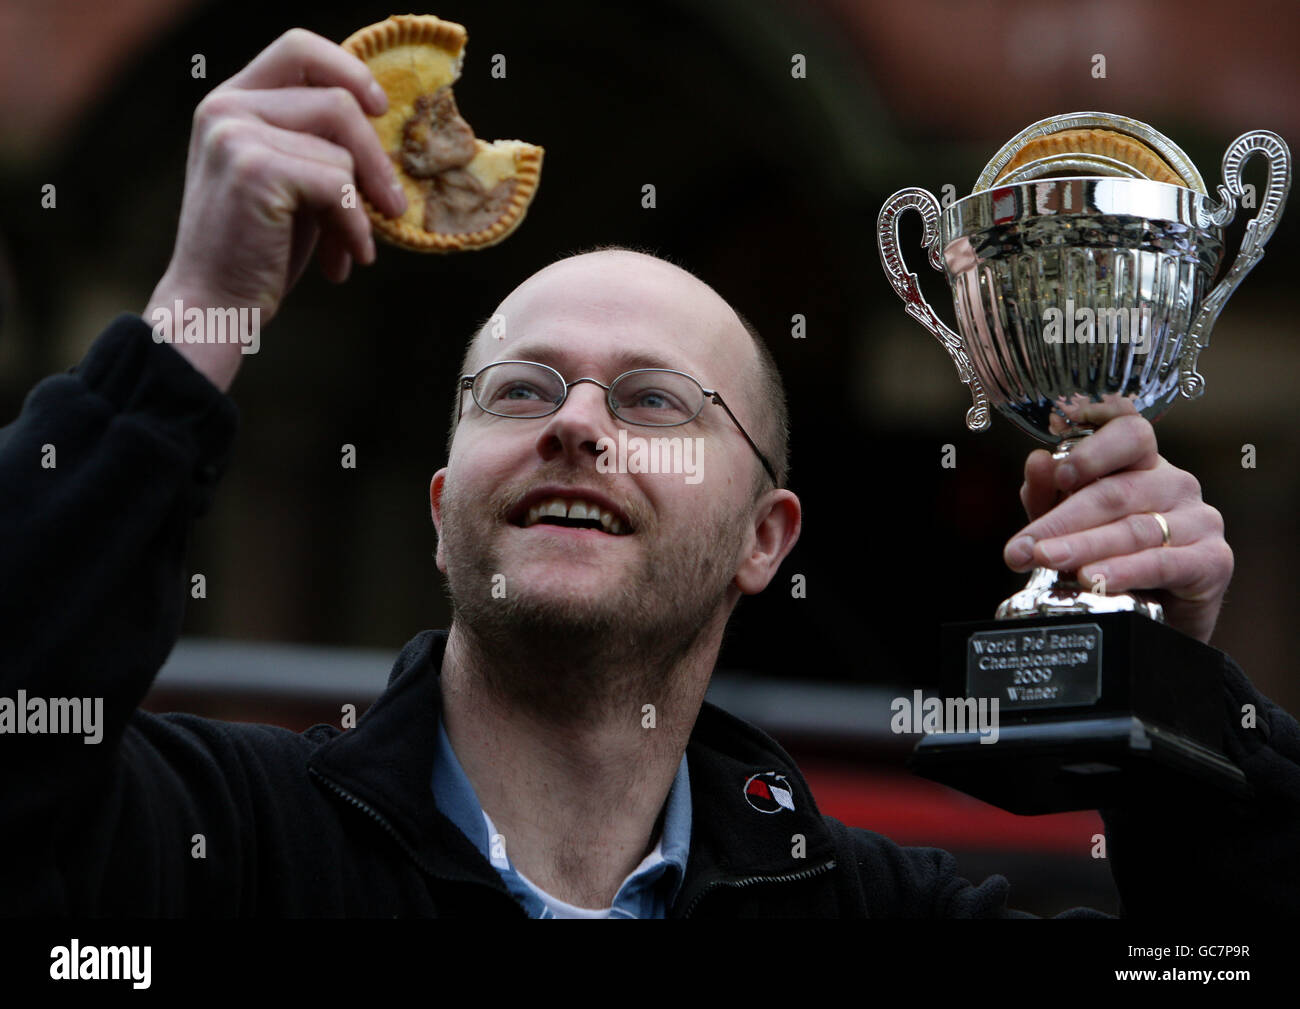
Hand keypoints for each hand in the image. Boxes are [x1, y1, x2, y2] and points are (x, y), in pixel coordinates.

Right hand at [143, 28, 407, 389]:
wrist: (216, 306)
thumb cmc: (259, 251)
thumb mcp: (293, 185)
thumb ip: (320, 146)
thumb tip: (385, 126)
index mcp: (232, 101)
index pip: (299, 49)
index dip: (350, 71)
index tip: (381, 111)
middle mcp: (226, 107)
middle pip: (336, 99)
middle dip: (375, 157)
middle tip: (392, 205)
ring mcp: (235, 134)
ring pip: (341, 149)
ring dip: (363, 206)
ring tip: (355, 247)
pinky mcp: (254, 169)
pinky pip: (338, 185)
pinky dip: (354, 227)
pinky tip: (345, 262)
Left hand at [1003, 410, 1233, 643]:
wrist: (1155, 617)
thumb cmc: (1111, 558)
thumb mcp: (1069, 523)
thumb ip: (1049, 494)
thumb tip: (1037, 462)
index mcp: (1141, 462)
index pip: (1128, 431)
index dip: (1094, 447)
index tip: (1059, 472)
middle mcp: (1174, 483)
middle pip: (1116, 491)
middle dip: (1063, 521)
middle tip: (1027, 546)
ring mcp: (1199, 519)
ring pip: (1134, 529)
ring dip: (1084, 546)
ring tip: (1049, 560)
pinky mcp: (1213, 559)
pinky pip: (1163, 562)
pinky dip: (1124, 571)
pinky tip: (1095, 578)